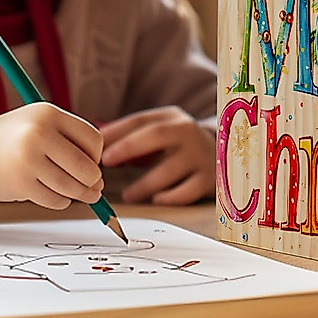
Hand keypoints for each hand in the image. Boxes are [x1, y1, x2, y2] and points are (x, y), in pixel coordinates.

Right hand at [0, 102, 104, 208]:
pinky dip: (61, 201)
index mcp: (49, 113)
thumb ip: (70, 142)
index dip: (97, 155)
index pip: (92, 139)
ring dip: (81, 195)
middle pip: (85, 165)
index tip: (92, 163)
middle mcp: (39, 134)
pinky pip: (54, 199)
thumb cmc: (14, 139)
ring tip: (85, 195)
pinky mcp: (20, 184)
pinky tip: (59, 196)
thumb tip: (99, 179)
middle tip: (96, 187)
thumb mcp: (42, 124)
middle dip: (94, 181)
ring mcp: (29, 160)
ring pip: (71, 186)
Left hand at [100, 106, 215, 205]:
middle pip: (157, 134)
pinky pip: (185, 192)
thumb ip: (132, 137)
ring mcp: (199, 155)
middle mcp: (188, 132)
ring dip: (143, 184)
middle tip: (106, 160)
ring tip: (127, 194)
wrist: (223, 154)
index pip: (141, 120)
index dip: (117, 131)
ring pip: (168, 169)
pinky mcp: (208, 179)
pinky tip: (157, 200)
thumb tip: (94, 143)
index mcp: (172, 118)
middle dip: (129, 146)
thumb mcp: (161, 133)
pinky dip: (169, 197)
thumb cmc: (179, 145)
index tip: (97, 145)